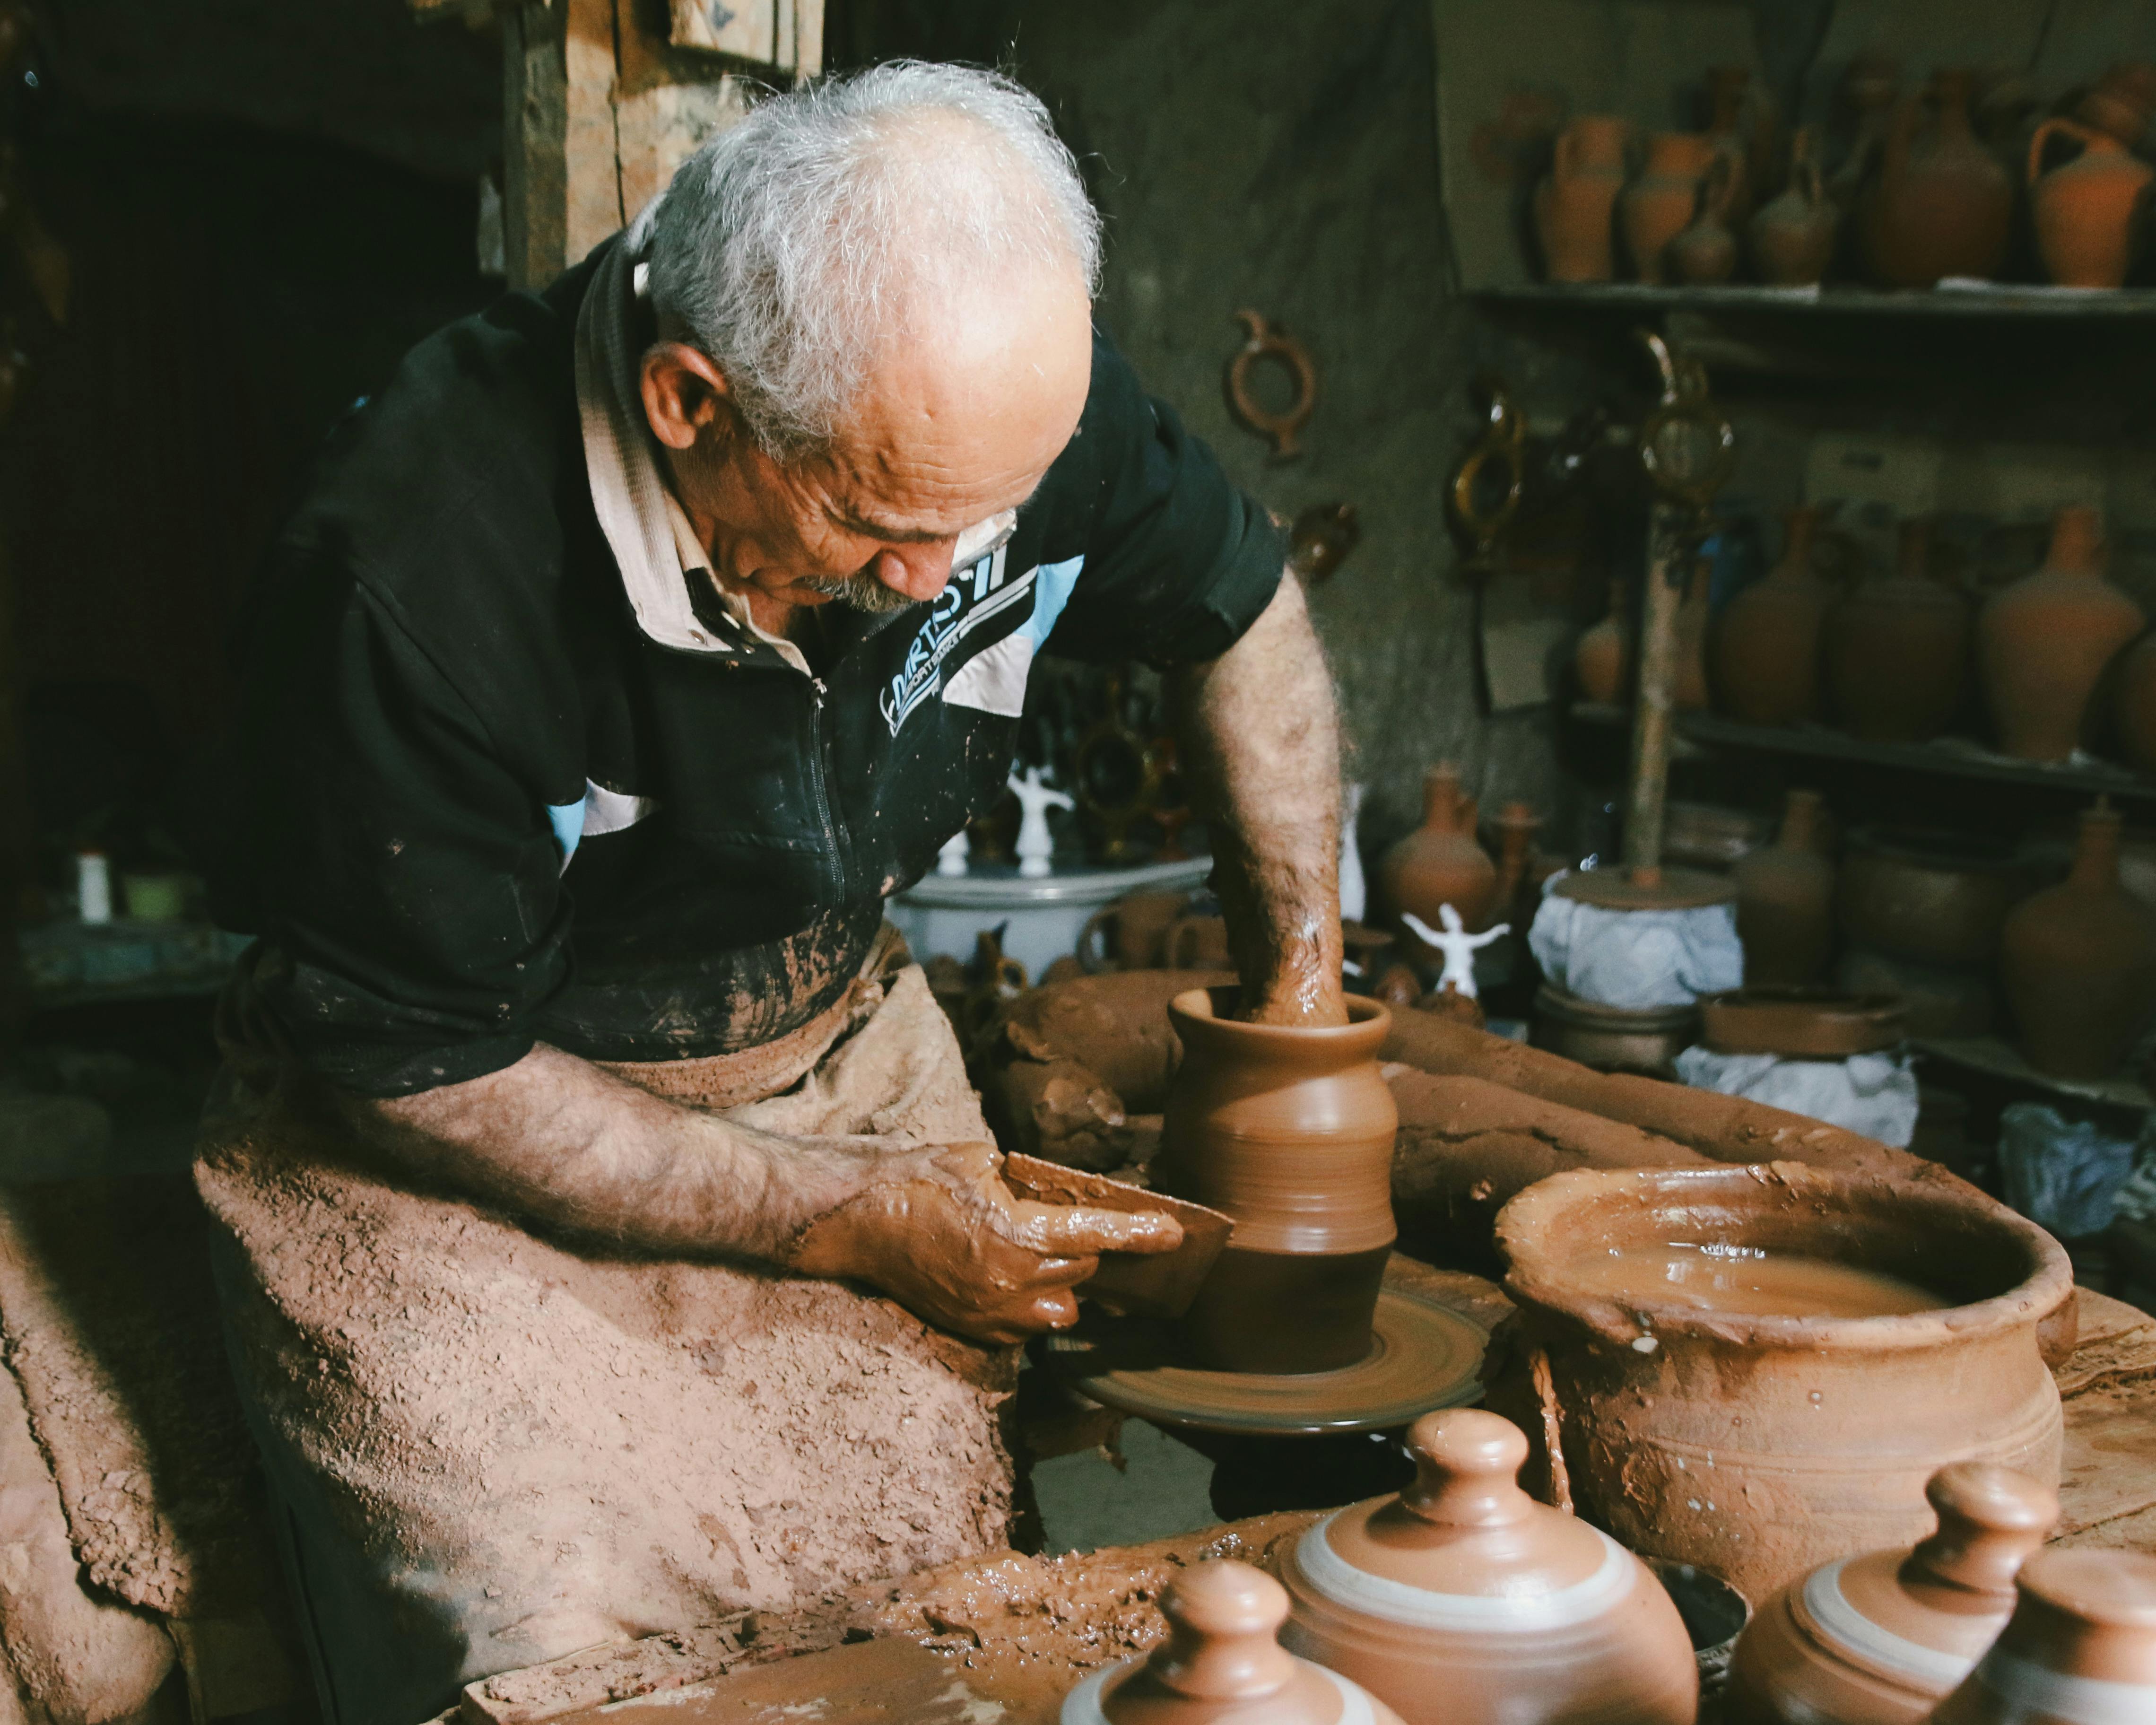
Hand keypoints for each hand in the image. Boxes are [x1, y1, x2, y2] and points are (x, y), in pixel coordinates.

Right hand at [784, 1142, 1183, 1344]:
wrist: (860, 1219)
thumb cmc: (920, 1179)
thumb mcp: (984, 1161)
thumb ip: (1031, 1184)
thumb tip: (1067, 1195)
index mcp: (1017, 1231)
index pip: (1098, 1237)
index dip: (1141, 1236)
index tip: (1175, 1236)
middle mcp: (1011, 1279)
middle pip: (1083, 1270)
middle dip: (1087, 1248)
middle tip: (1077, 1225)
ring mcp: (991, 1311)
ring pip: (1062, 1306)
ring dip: (1064, 1281)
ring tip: (1043, 1254)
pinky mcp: (972, 1328)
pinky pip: (1027, 1327)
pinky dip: (1033, 1306)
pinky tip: (1016, 1279)